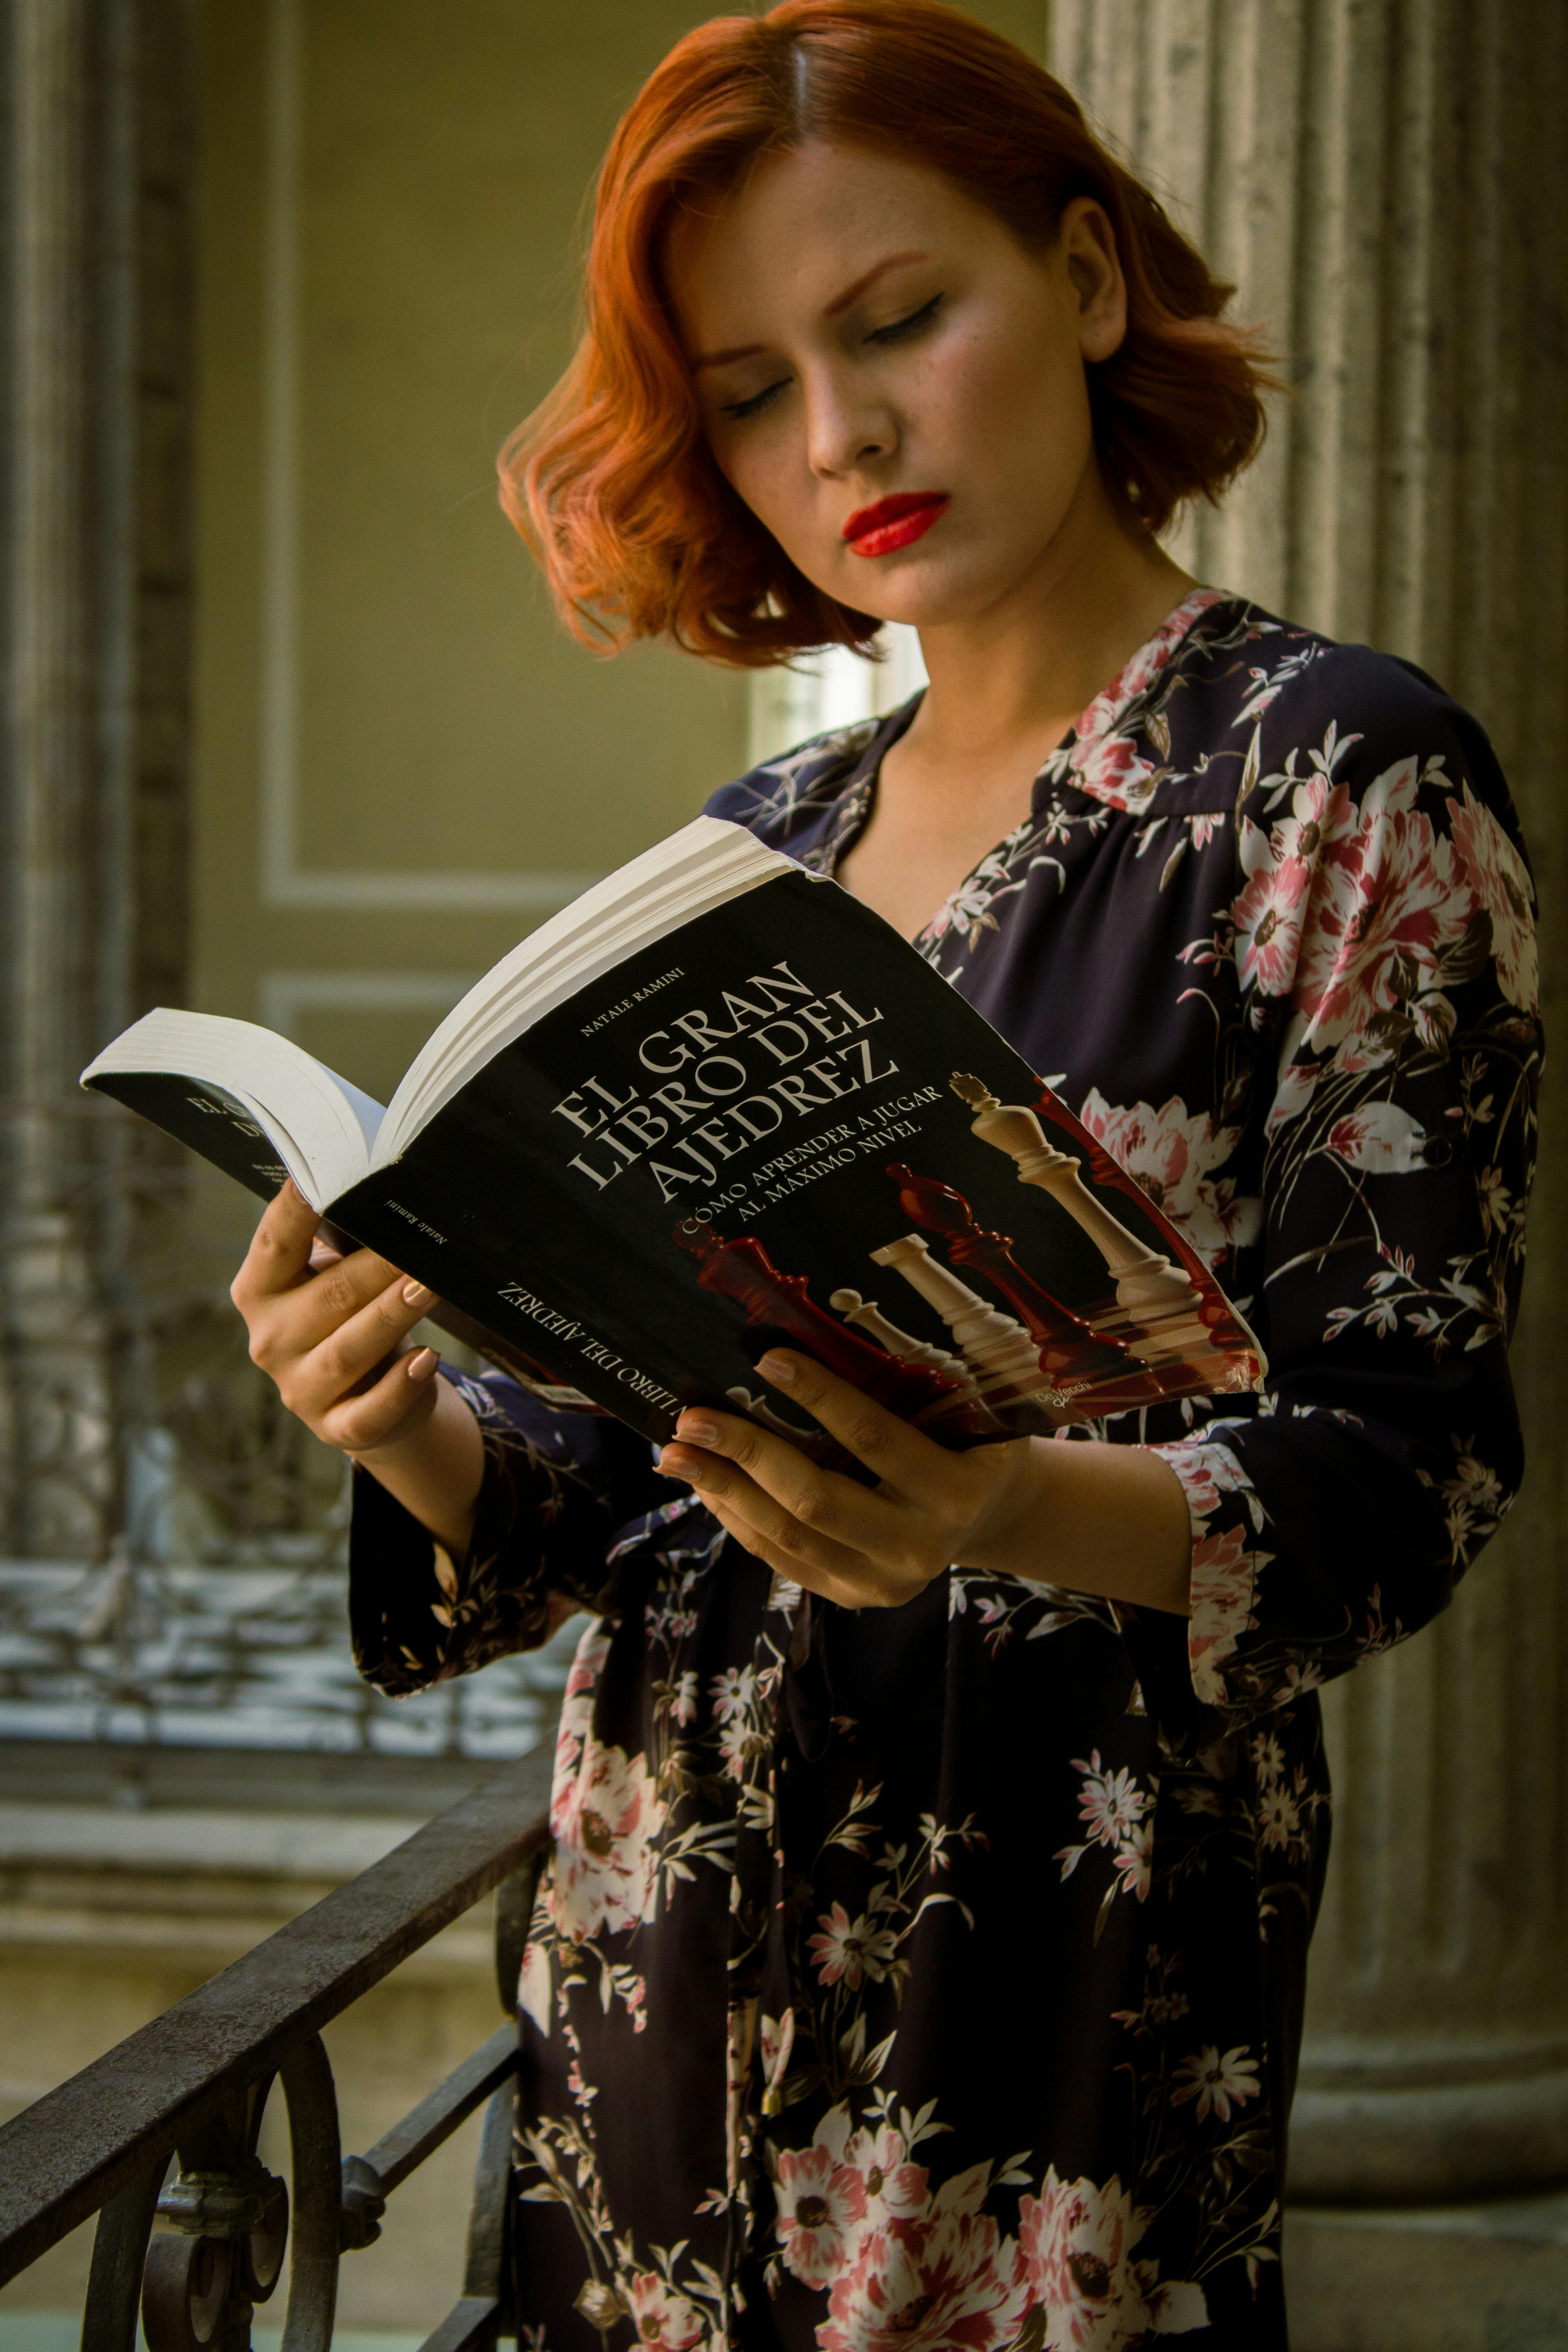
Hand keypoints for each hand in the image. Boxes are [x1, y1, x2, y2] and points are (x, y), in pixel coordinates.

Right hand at [231, 1181, 444, 1453]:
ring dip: (391, 1315)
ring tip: (427, 1286)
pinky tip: (426, 1360)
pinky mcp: (336, 1427)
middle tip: (419, 1241)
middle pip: (328, 1297)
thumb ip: (339, 1244)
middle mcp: (270, 1340)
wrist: (364, 1398)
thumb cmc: (346, 1319)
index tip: (315, 1175)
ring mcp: (299, 1389)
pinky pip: (369, 1410)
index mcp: (260, 1290)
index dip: (295, 1209)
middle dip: (376, 1267)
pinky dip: (399, 1386)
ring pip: (348, 1350)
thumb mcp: (330, 1280)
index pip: (275, 1243)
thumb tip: (374, 1191)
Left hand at [657, 1348, 1047, 1609]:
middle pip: (816, 1498)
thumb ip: (908, 1392)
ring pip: (788, 1535)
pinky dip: (738, 1518)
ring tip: (675, 1452)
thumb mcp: (963, 1413)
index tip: (766, 1360)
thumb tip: (806, 1339)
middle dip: (747, 1453)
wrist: (993, 1514)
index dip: (820, 1398)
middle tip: (692, 1418)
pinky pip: (781, 1559)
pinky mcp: (853, 1597)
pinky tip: (708, 1484)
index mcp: (955, 1490)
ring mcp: (884, 1582)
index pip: (875, 1440)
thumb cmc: (969, 1440)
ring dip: (725, 1489)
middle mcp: (921, 1545)